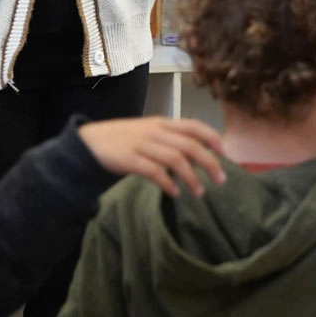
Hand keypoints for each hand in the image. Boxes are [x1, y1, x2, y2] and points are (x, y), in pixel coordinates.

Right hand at [78, 117, 226, 196]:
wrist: (89, 142)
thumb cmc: (122, 140)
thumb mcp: (148, 133)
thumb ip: (169, 140)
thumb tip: (196, 157)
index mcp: (161, 123)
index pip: (193, 125)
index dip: (212, 138)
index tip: (225, 153)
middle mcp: (154, 132)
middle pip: (190, 145)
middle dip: (209, 163)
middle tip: (221, 180)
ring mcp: (141, 145)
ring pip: (175, 159)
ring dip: (191, 177)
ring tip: (199, 192)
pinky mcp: (129, 159)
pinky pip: (154, 171)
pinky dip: (168, 183)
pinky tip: (175, 193)